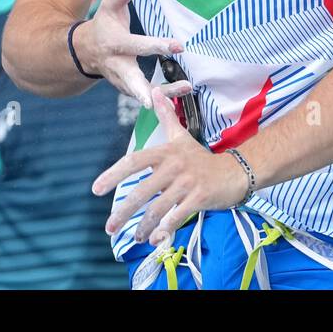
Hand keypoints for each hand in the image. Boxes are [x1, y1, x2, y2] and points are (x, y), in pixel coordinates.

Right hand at [81, 0, 192, 107]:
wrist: (84, 52)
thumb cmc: (103, 26)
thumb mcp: (108, 8)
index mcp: (115, 44)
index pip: (138, 45)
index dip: (158, 46)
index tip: (179, 46)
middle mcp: (117, 66)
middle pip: (131, 80)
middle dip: (144, 90)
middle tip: (157, 99)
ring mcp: (121, 81)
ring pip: (141, 92)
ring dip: (163, 95)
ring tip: (185, 89)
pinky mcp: (127, 89)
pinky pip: (146, 97)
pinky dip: (162, 99)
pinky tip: (180, 95)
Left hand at [93, 86, 250, 245]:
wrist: (236, 171)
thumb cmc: (202, 158)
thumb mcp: (182, 136)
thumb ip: (166, 115)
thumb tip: (155, 91)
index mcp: (166, 152)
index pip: (134, 162)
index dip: (113, 175)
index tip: (96, 190)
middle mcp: (174, 166)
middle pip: (142, 191)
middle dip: (124, 211)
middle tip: (110, 227)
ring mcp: (187, 182)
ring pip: (158, 208)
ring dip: (143, 226)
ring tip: (135, 237)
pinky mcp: (200, 197)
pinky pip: (177, 216)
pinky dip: (165, 230)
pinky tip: (156, 239)